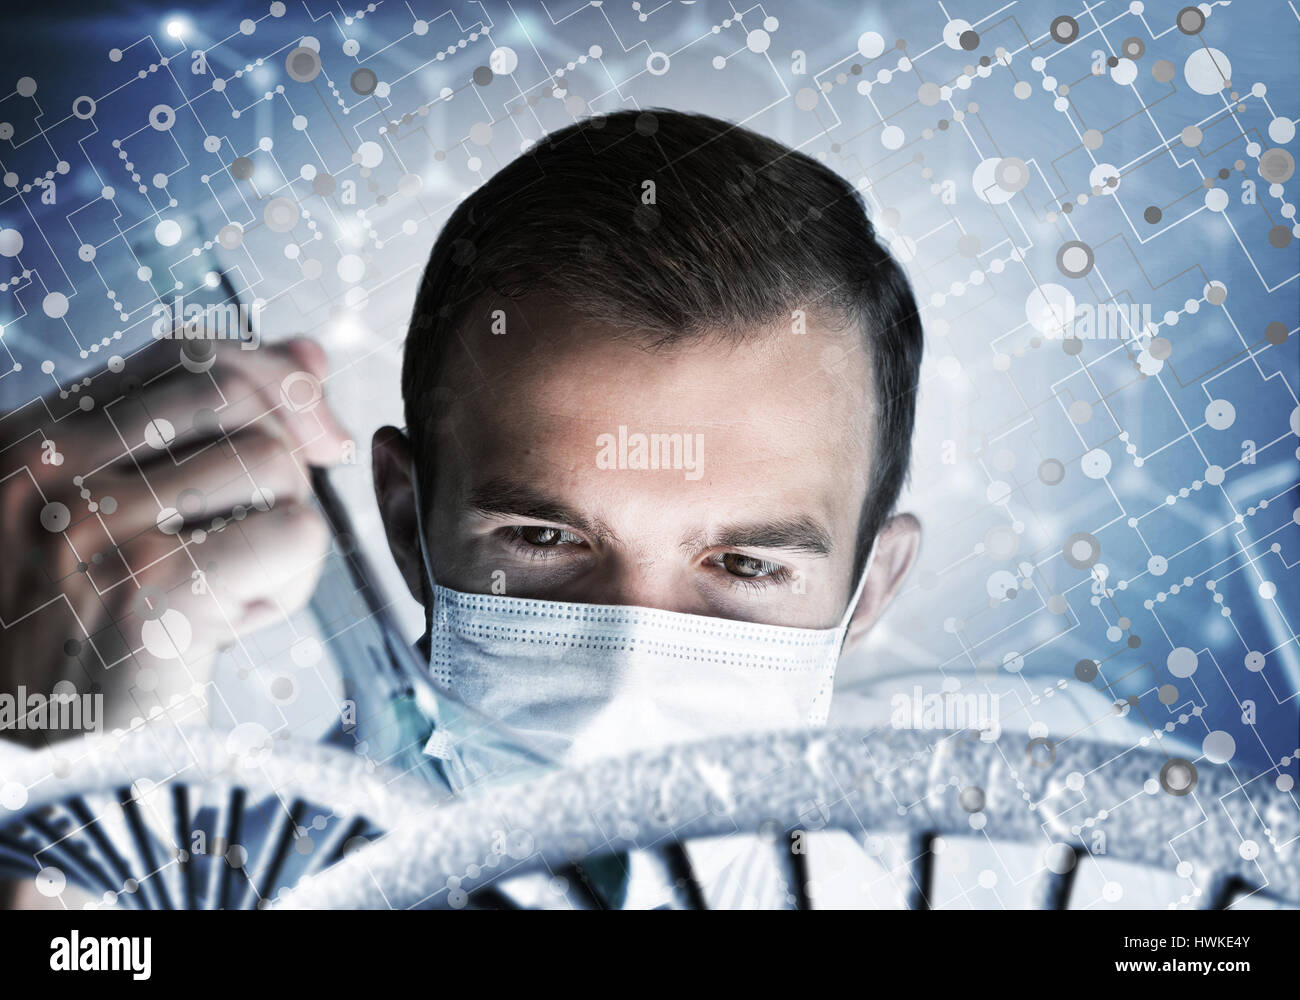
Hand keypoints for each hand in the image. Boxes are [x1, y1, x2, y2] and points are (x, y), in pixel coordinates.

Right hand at [0, 336, 349, 745]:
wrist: (42, 779)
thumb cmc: (85, 651)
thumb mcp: (120, 525)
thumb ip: (198, 430)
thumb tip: (311, 351)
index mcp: (23, 444)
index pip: (182, 356)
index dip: (270, 382)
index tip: (313, 437)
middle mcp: (42, 472)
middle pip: (238, 394)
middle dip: (280, 459)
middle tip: (258, 535)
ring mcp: (91, 526)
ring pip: (275, 464)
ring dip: (278, 534)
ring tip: (223, 595)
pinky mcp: (152, 586)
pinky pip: (294, 533)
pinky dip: (287, 583)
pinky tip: (230, 626)